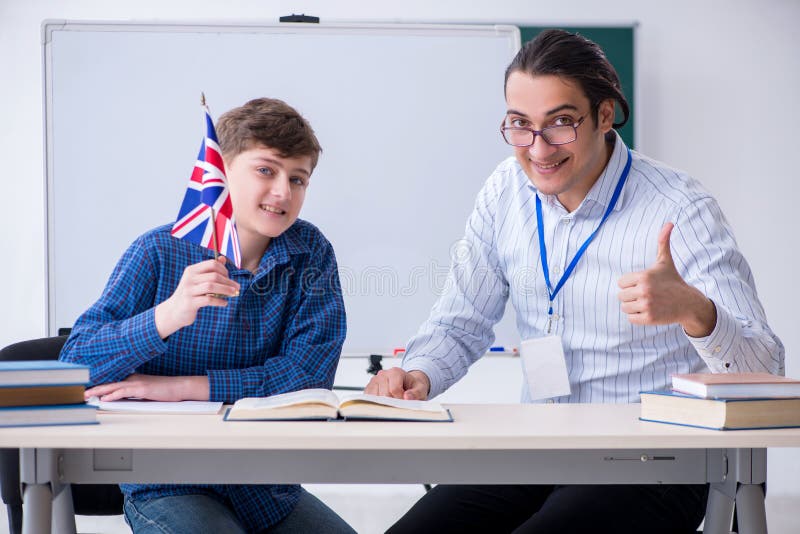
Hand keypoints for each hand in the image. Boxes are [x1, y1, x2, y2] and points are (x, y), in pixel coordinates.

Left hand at [84, 374, 208, 401]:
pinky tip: (105, 398)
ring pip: (114, 386)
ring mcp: (137, 383)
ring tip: (87, 395)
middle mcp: (133, 379)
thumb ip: (132, 394)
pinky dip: (113, 395)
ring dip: (99, 391)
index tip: (87, 389)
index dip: (99, 385)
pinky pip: (124, 392)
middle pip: (110, 382)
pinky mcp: (142, 389)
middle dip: (94, 387)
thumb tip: (120, 399)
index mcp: (133, 379)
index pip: (113, 382)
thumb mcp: (146, 392)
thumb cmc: (165, 390)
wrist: (180, 387)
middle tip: (81, 392)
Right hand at [155, 256, 239, 337]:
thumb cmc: (190, 294)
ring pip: (212, 286)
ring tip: (234, 294)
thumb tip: (223, 258)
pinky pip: (208, 299)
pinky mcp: (190, 303)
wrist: (174, 311)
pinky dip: (219, 301)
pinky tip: (225, 303)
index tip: (229, 277)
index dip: (224, 270)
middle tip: (237, 287)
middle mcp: (189, 278)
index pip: (211, 264)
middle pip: (214, 275)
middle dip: (228, 281)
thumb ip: (210, 270)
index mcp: (191, 270)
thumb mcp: (198, 280)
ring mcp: (188, 290)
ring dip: (226, 290)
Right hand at [364, 368, 430, 399]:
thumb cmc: (413, 387)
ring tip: (392, 401)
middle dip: (392, 402)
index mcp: (395, 372)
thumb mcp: (420, 389)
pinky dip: (376, 404)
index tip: (405, 401)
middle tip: (399, 403)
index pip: (394, 389)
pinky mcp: (369, 388)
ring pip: (375, 398)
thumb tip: (407, 397)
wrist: (408, 384)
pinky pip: (369, 399)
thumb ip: (416, 393)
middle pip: (384, 394)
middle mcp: (383, 374)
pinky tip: (384, 403)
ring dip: (384, 404)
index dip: (400, 399)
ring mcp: (374, 380)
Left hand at [617, 222, 715, 336]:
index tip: (643, 284)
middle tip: (647, 294)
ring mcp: (647, 305)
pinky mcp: (649, 318)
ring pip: (625, 307)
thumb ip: (663, 242)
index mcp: (643, 276)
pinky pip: (631, 318)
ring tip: (648, 302)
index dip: (630, 284)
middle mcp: (644, 290)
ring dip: (634, 307)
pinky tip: (649, 311)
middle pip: (621, 296)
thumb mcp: (665, 262)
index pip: (621, 282)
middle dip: (632, 296)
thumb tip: (669, 223)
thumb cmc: (673, 281)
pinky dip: (637, 316)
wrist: (689, 303)